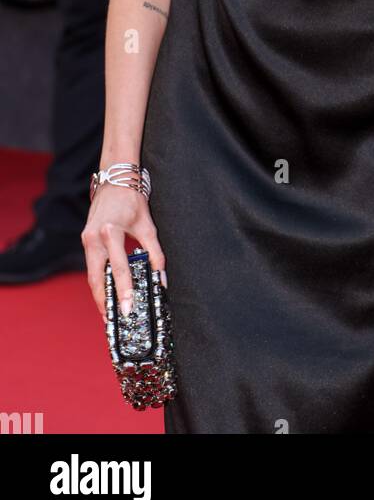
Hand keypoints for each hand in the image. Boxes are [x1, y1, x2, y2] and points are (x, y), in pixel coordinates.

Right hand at [82, 184, 165, 322]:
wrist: (115, 179)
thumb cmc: (132, 200)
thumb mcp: (148, 225)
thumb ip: (155, 253)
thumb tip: (161, 278)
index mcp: (110, 232)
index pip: (118, 267)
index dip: (124, 290)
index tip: (129, 309)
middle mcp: (94, 238)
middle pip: (97, 278)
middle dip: (105, 301)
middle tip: (114, 321)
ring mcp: (87, 240)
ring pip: (92, 275)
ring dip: (100, 294)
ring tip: (110, 313)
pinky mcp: (86, 240)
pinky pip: (91, 266)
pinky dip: (98, 281)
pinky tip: (106, 293)